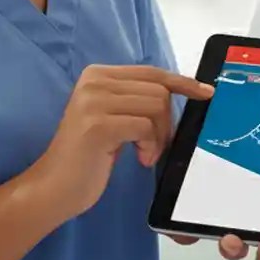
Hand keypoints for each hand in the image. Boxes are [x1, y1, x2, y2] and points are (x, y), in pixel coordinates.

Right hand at [28, 65, 213, 221]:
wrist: (53, 187)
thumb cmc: (89, 157)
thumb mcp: (114, 118)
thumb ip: (137, 101)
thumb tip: (183, 92)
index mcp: (98, 75)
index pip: (152, 72)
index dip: (182, 82)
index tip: (206, 92)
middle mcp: (94, 81)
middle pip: (158, 90)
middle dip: (167, 121)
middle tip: (154, 146)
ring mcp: (94, 101)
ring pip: (156, 107)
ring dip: (159, 136)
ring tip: (145, 153)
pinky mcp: (98, 125)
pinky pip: (146, 127)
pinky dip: (150, 146)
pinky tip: (140, 159)